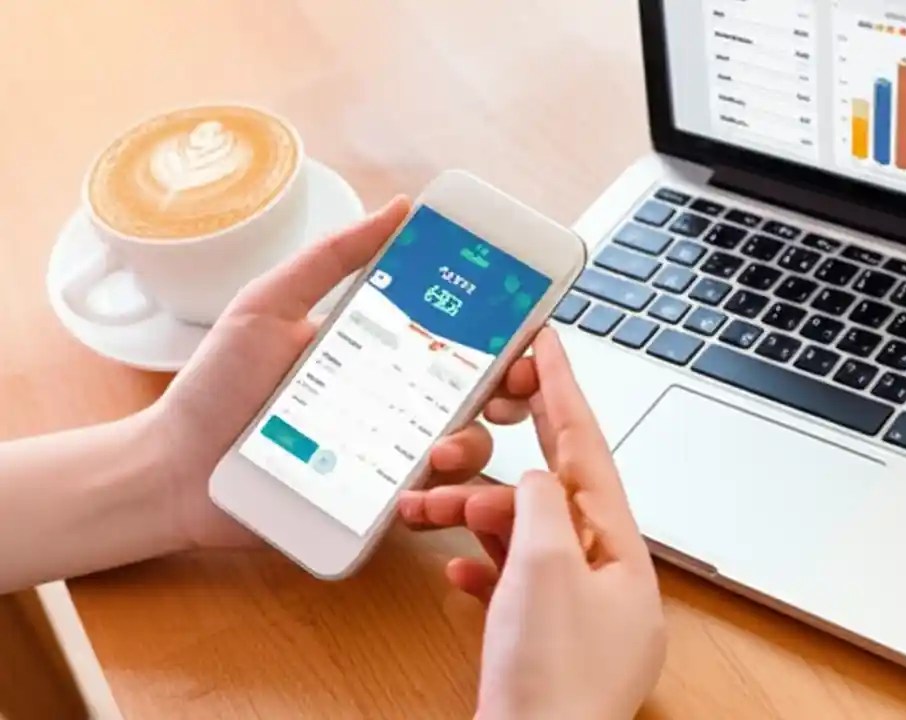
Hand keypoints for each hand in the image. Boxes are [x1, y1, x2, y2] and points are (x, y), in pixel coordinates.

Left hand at [151, 197, 536, 548]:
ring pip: (468, 450)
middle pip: (482, 394)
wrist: (174, 470)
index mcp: (382, 349)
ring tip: (440, 449)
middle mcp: (397, 401)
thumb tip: (397, 207)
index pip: (460, 334)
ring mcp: (391, 455)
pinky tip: (414, 490)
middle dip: (513, 390)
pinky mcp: (377, 504)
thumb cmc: (216, 385)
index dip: (503, 331)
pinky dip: (437, 496)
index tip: (526, 324)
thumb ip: (333, 257)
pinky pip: (430, 501)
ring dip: (472, 447)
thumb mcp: (271, 304)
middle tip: (510, 388)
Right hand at [399, 329, 665, 719]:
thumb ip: (542, 504)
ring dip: (476, 518)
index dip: (565, 394)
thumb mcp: (542, 568)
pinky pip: (512, 587)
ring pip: (525, 540)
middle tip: (480, 411)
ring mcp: (576, 616)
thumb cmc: (548, 683)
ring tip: (428, 509)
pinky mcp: (542, 645)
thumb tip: (540, 476)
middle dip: (508, 457)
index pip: (592, 454)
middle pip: (558, 494)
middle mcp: (607, 581)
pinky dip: (481, 569)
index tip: (547, 346)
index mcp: (623, 555)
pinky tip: (454, 569)